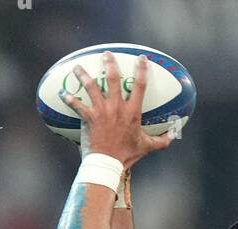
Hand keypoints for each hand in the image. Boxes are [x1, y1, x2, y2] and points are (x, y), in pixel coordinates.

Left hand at [61, 52, 174, 169]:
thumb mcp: (146, 147)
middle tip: (106, 54)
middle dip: (110, 64)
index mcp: (132, 112)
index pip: (140, 86)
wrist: (108, 165)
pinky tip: (63, 93)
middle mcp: (117, 107)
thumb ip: (161, 141)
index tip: (141, 58)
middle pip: (114, 78)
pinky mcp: (89, 118)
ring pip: (92, 86)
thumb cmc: (126, 156)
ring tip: (78, 67)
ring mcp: (102, 111)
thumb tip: (174, 136)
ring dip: (83, 75)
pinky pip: (77, 105)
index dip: (142, 69)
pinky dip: (69, 99)